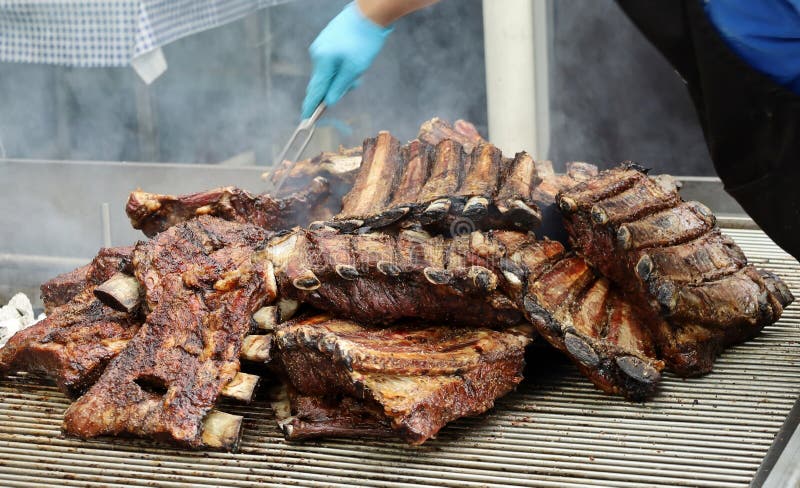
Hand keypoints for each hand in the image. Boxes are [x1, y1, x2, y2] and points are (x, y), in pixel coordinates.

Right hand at [301, 2, 392, 118]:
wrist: (369, 14)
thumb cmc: (364, 41)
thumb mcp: (355, 69)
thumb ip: (340, 87)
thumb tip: (328, 102)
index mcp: (322, 61)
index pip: (315, 90)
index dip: (310, 106)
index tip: (305, 119)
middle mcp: (317, 53)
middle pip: (322, 81)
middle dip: (335, 88)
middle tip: (355, 82)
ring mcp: (321, 46)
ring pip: (328, 71)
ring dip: (341, 77)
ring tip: (359, 67)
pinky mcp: (327, 41)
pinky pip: (331, 61)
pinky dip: (341, 67)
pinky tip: (354, 60)